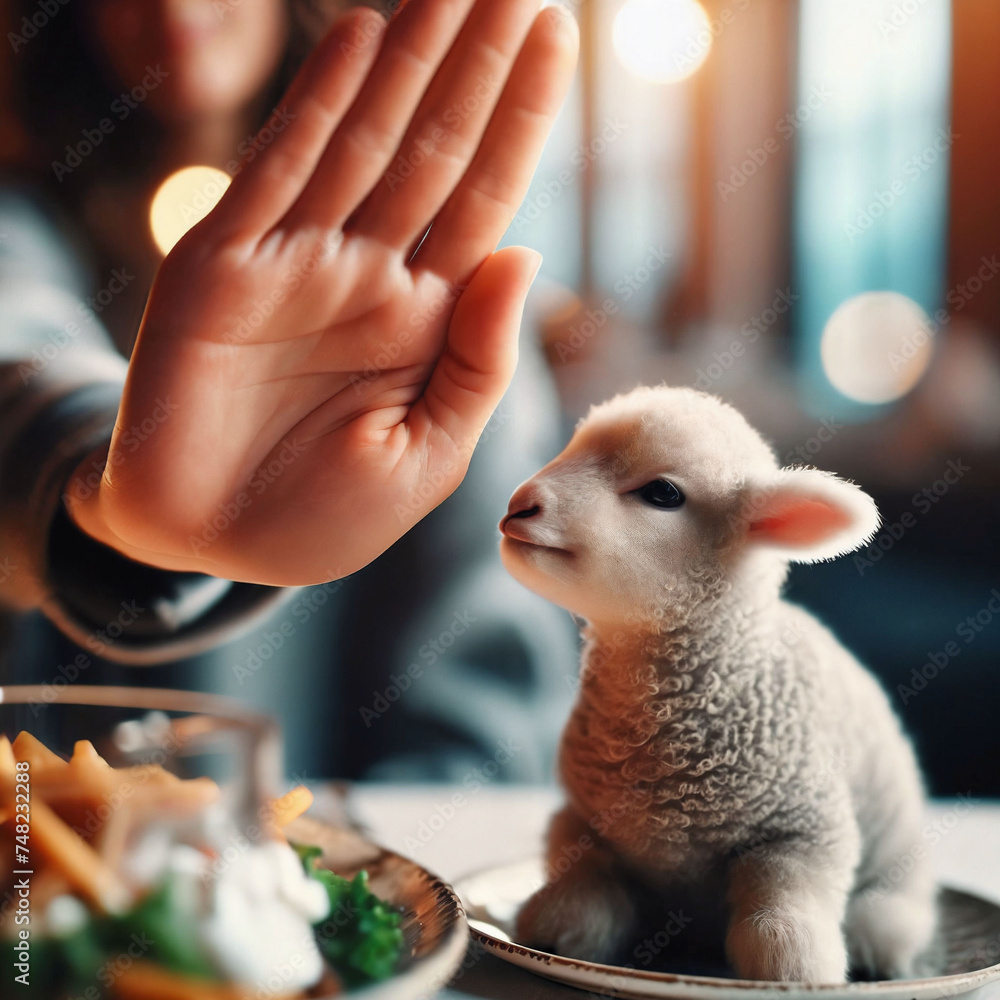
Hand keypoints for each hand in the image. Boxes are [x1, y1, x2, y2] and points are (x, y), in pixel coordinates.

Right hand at [66, 0, 577, 584]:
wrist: (216, 548)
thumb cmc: (328, 516)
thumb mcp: (429, 454)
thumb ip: (479, 360)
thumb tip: (525, 249)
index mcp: (425, 321)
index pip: (486, 199)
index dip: (521, 119)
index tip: (557, 37)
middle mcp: (367, 274)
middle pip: (435, 150)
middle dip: (476, 65)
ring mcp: (296, 261)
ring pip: (364, 139)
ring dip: (409, 61)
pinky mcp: (223, 263)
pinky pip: (280, 168)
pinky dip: (320, 103)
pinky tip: (362, 39)